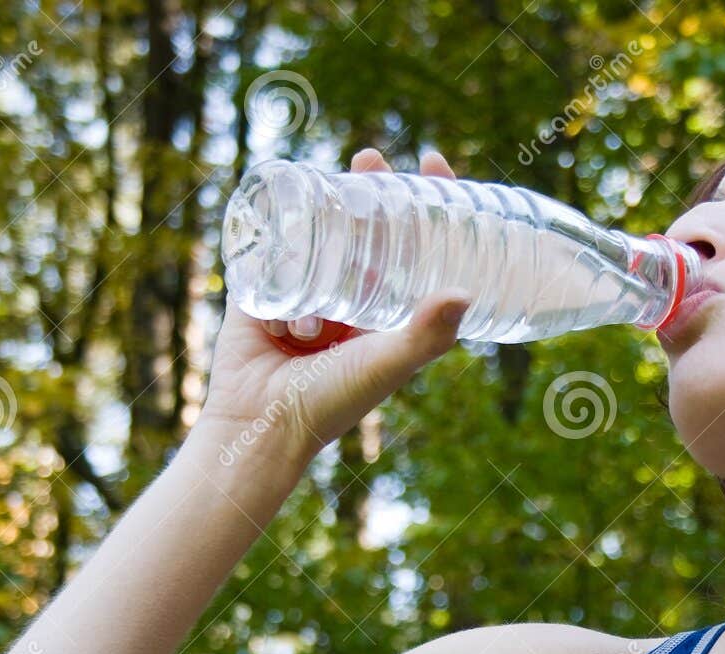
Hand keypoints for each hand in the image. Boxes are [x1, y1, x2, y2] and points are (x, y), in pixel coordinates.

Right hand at [200, 148, 472, 464]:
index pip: (417, 248)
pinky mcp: (265, 290)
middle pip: (370, 230)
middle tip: (372, 157)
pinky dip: (285, 229)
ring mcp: (309, 293)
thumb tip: (466, 294)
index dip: (428, 206)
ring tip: (338, 171)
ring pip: (324, 232)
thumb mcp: (386, 364)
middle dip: (373, 189)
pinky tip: (292, 203)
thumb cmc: (330, 403)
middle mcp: (353, 301)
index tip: (431, 163)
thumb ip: (425, 335)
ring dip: (332, 197)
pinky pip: (277, 247)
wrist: (258, 425)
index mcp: (389, 316)